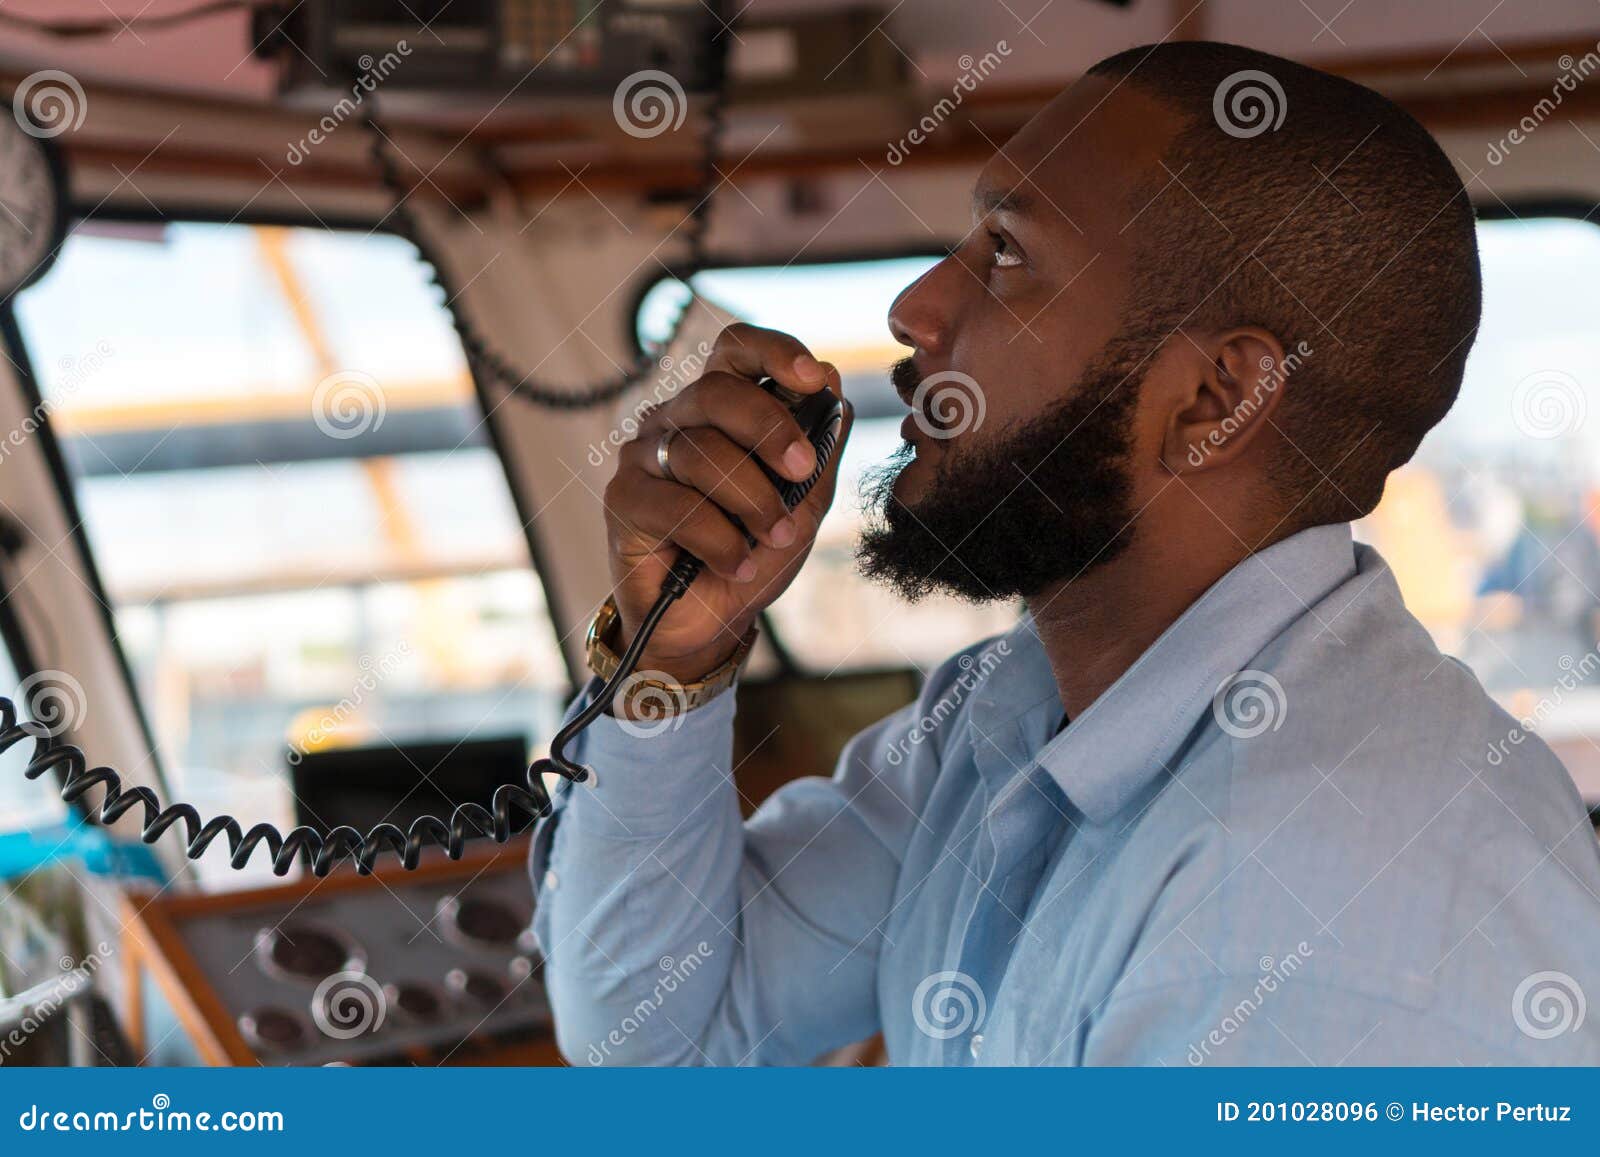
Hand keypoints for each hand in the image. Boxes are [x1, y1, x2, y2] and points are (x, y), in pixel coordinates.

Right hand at [602, 324, 852, 684]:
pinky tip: (735, 564)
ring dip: (751, 501)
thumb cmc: (753, 555)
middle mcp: (675, 421)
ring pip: (700, 453)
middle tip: (800, 472)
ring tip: (773, 537)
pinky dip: (718, 540)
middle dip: (769, 429)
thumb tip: (835, 382)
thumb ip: (820, 447)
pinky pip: (675, 505)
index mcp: (719, 410)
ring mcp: (643, 457)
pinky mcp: (622, 500)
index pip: (734, 350)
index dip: (773, 351)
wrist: (711, 625)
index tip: (815, 379)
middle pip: (717, 392)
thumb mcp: (804, 503)